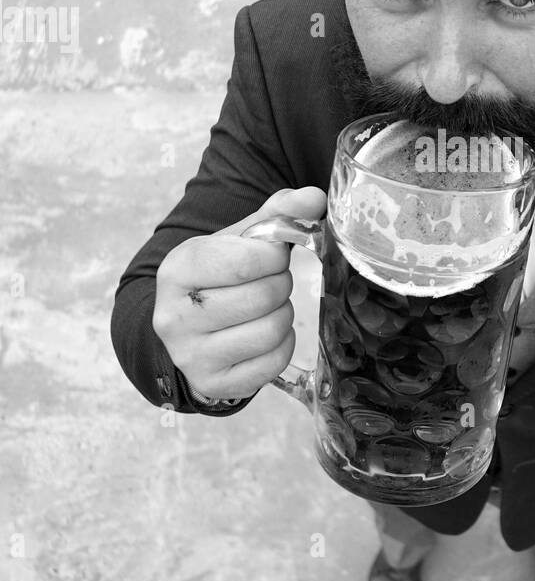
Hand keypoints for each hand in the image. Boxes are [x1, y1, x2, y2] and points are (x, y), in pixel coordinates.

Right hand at [153, 186, 326, 401]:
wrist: (187, 326)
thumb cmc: (218, 276)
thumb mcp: (237, 239)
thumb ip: (277, 214)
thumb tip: (314, 197)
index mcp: (177, 269)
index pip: (245, 260)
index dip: (274, 256)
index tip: (272, 256)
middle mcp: (174, 315)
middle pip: (263, 296)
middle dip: (279, 284)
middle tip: (270, 283)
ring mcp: (189, 354)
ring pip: (271, 330)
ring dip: (283, 314)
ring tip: (268, 307)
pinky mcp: (212, 383)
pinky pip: (274, 362)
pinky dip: (282, 345)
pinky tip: (266, 334)